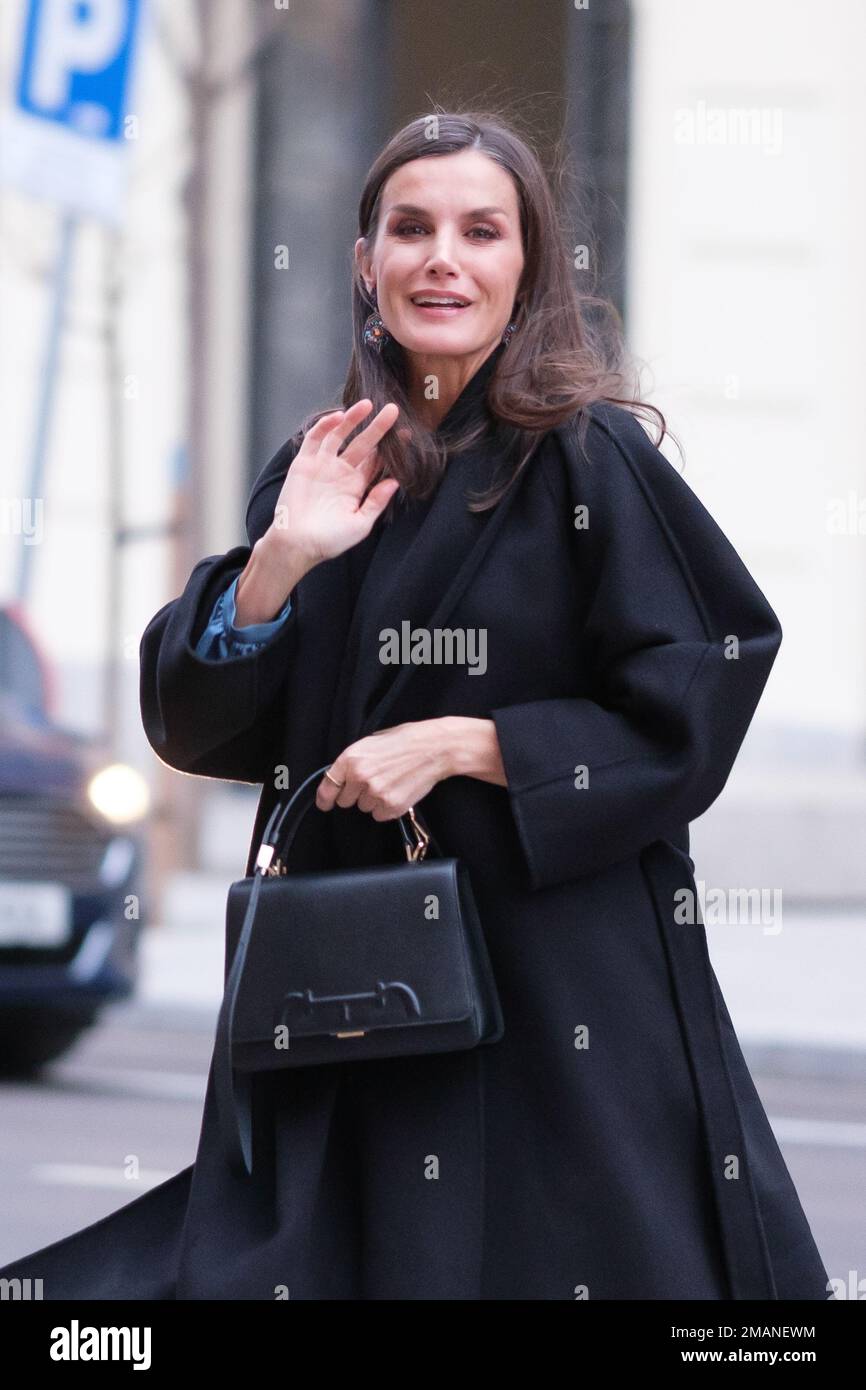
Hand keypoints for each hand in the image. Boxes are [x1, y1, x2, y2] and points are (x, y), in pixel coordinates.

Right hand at [269, 401, 401, 566]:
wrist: (297, 545)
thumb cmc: (329, 540)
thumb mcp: (360, 523)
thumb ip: (376, 502)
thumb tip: (395, 481)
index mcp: (356, 486)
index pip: (376, 460)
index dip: (390, 447)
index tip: (406, 433)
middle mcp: (341, 472)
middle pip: (363, 444)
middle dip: (377, 427)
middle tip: (393, 410)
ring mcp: (322, 465)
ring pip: (339, 435)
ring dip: (352, 419)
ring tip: (367, 405)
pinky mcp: (304, 462)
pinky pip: (315, 438)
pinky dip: (325, 426)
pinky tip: (339, 417)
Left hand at [315, 720, 454, 820]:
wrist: (434, 748)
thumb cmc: (405, 740)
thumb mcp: (372, 742)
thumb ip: (354, 760)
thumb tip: (343, 778)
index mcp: (351, 758)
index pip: (328, 787)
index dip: (325, 799)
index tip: (325, 804)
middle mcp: (360, 777)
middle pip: (345, 801)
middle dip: (355, 794)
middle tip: (373, 781)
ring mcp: (376, 794)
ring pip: (364, 808)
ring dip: (373, 800)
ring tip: (390, 782)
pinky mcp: (392, 807)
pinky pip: (379, 815)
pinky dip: (386, 808)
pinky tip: (398, 791)